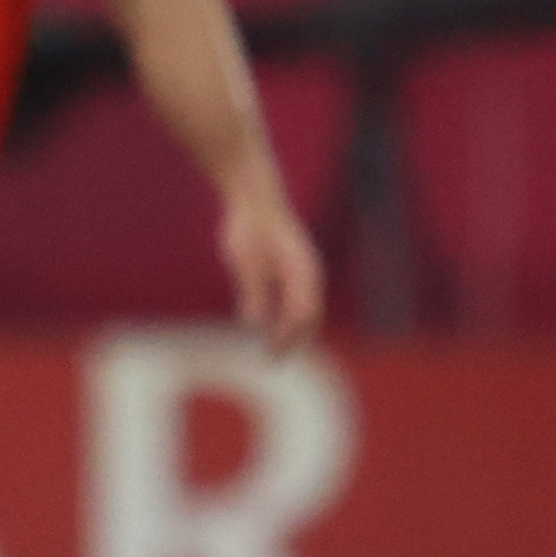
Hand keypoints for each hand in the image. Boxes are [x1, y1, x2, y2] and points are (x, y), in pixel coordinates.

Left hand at [221, 190, 324, 350]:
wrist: (254, 196)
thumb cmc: (249, 227)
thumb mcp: (246, 261)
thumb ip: (253, 292)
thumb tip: (253, 324)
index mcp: (301, 272)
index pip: (303, 314)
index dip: (289, 336)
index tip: (272, 353)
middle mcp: (307, 272)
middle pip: (309, 314)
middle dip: (294, 338)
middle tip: (274, 360)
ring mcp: (301, 268)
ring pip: (303, 306)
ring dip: (291, 327)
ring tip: (274, 347)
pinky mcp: (290, 264)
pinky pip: (293, 295)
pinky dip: (286, 313)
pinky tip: (268, 322)